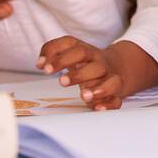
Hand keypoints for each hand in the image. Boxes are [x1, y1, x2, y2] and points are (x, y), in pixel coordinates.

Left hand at [36, 36, 157, 109]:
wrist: (116, 65)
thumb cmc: (86, 60)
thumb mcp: (71, 49)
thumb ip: (53, 51)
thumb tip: (41, 63)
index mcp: (88, 53)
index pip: (78, 50)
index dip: (61, 58)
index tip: (45, 68)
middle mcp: (101, 65)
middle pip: (96, 67)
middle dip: (79, 75)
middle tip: (62, 82)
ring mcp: (110, 79)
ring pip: (113, 82)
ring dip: (99, 89)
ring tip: (84, 96)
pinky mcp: (114, 94)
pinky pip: (117, 100)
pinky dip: (109, 104)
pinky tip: (98, 108)